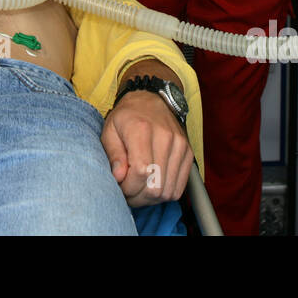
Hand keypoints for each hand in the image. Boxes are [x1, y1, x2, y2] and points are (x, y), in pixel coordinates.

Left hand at [101, 92, 192, 206]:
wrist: (152, 99)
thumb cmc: (127, 117)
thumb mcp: (110, 130)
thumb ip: (113, 155)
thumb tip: (119, 177)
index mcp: (141, 129)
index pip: (140, 172)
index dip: (128, 187)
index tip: (120, 186)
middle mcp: (165, 137)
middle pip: (156, 186)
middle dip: (139, 197)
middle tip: (128, 192)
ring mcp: (180, 146)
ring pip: (168, 190)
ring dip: (151, 198)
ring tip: (139, 189)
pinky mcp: (188, 153)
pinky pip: (179, 187)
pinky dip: (165, 193)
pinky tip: (152, 186)